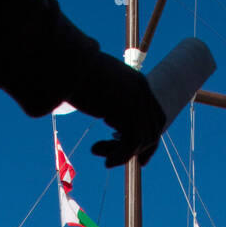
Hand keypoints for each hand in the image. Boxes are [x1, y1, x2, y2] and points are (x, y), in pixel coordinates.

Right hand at [67, 52, 166, 168]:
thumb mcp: (102, 86)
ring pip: (140, 139)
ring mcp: (136, 101)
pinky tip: (106, 162)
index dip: (149, 140)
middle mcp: (142, 91)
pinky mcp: (127, 111)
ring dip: (122, 154)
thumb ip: (113, 99)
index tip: (140, 158)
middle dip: (135, 150)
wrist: (69, 64)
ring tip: (97, 152)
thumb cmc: (76, 75)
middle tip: (111, 159)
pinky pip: (131, 144)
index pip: (156, 118)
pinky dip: (120, 156)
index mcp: (139, 83)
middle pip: (151, 131)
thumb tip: (111, 116)